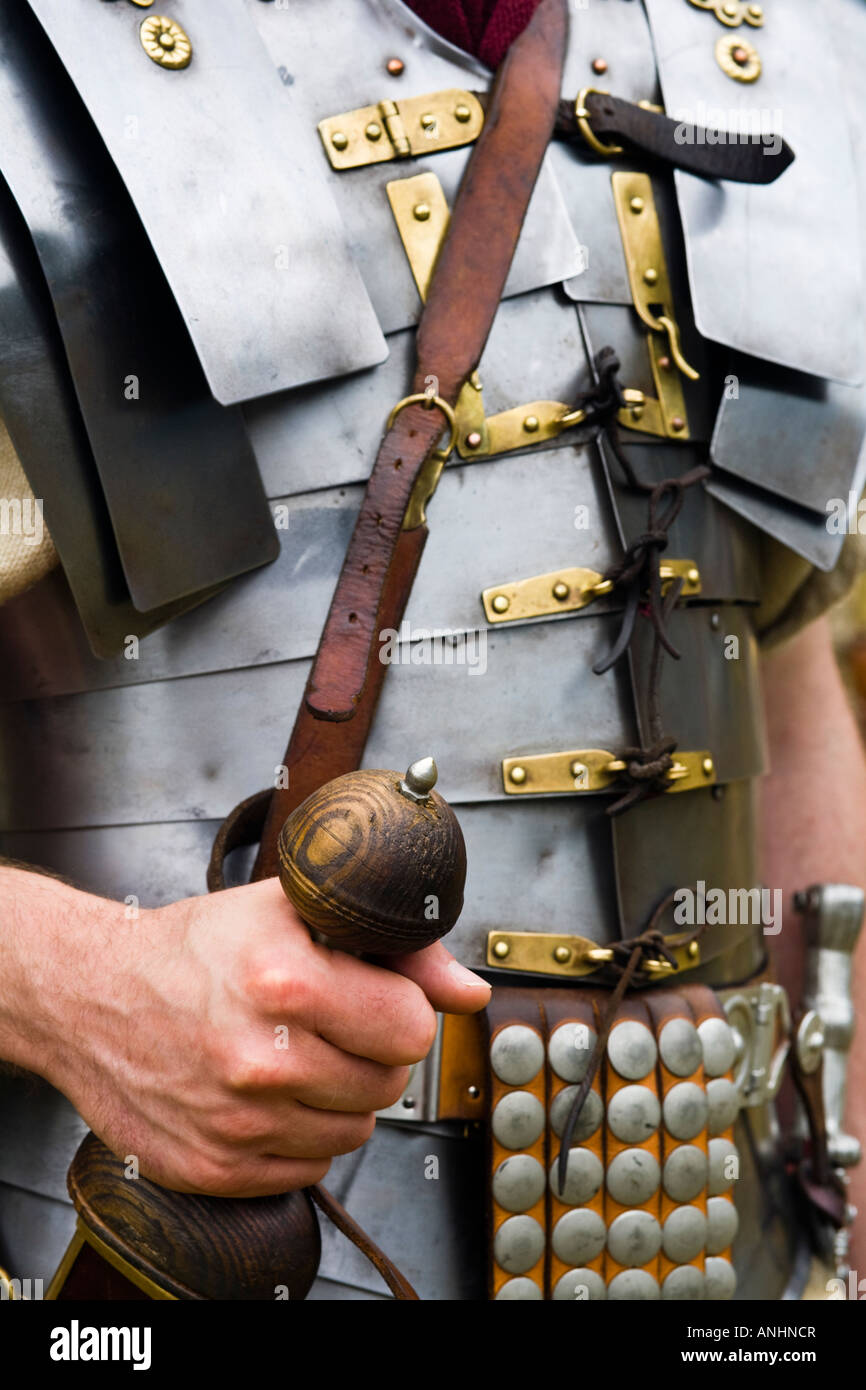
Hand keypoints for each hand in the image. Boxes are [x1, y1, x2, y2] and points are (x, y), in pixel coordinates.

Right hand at [3, 871, 489, 1196]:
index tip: (371, 995)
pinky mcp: (217, 1169)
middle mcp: (262, 1060)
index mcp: (286, 983)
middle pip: (388, 1083)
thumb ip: (394, 945)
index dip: (398, 1007)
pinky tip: (268, 1093)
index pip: (412, 1027)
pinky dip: (299, 1135)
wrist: (90, 996)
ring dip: (338, 1096)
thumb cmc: (192, 949)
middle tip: (328, 1022)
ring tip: (295, 1055)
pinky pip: (308, 1169)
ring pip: (354, 1132)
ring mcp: (238, 1123)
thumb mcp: (292, 912)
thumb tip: (467, 991)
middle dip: (371, 1051)